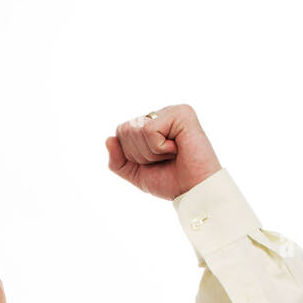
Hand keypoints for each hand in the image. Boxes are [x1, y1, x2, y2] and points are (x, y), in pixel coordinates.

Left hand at [105, 103, 220, 200]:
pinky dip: (159, 148)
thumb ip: (118, 160)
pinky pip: (150, 131)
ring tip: (172, 155)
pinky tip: (177, 149)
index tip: (154, 162)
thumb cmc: (171, 181)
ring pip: (136, 130)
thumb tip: (109, 139)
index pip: (121, 132)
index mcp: (153, 123)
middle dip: (139, 154)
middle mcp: (162, 113)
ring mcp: (172, 111)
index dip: (131, 154)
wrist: (194, 191)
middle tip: (163, 159)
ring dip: (150, 152)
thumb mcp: (137, 173)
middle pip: (125, 129)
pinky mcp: (182, 113)